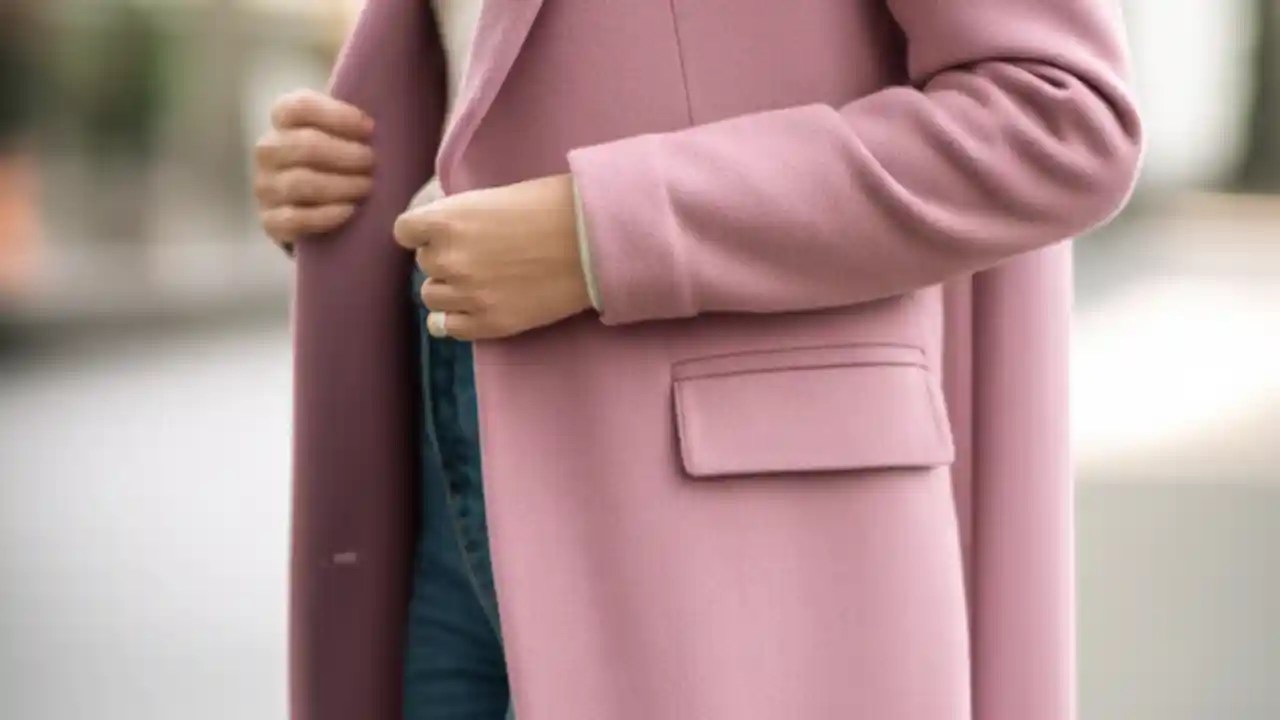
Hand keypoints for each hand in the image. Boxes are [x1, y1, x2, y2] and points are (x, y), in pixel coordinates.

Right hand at [253, 89, 375, 252]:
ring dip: (340, 185)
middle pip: (303, 146)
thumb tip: (394, 102)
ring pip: (299, 183)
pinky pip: (293, 219)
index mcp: (284, 119)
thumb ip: (358, 118)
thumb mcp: (347, 131)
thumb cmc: (343, 159)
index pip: (298, 107)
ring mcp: (266, 186)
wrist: (319, 206)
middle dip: (345, 154)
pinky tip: (350, 211)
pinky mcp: (270, 221)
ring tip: (368, 187)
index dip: (337, 116)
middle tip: (372, 162)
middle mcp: (268, 150)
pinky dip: (325, 215)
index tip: (370, 128)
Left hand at [393, 174, 591, 339]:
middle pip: (424, 264)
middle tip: (478, 254)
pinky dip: (454, 319)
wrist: (592, 241)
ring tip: (479, 281)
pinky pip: (449, 327)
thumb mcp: (494, 196)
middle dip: (445, 258)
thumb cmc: (551, 206)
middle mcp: (449, 259)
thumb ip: (460, 215)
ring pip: (432, 297)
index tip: (438, 233)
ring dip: (449, 288)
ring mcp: (467, 295)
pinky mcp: (489, 323)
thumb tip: (439, 227)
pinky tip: (469, 309)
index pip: (405, 231)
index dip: (421, 232)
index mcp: (447, 220)